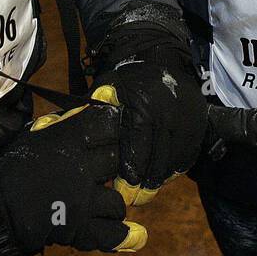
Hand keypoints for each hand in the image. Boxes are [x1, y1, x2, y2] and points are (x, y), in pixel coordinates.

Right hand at [0, 98, 145, 253]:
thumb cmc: (15, 166)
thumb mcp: (38, 135)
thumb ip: (68, 123)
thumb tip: (101, 102)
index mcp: (68, 139)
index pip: (109, 124)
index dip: (113, 127)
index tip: (112, 132)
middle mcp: (79, 167)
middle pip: (118, 159)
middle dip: (114, 164)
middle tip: (105, 170)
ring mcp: (81, 199)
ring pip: (118, 198)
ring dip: (112, 202)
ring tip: (101, 202)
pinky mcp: (79, 227)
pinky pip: (112, 232)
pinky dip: (122, 234)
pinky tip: (134, 234)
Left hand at [93, 31, 208, 205]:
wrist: (159, 55)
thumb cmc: (126, 79)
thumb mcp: (104, 89)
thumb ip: (90, 114)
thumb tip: (57, 133)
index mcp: (143, 107)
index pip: (137, 149)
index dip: (130, 175)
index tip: (123, 192)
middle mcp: (168, 113)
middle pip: (157, 160)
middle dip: (145, 185)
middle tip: (135, 200)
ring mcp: (188, 118)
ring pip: (174, 160)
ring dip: (160, 180)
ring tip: (147, 192)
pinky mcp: (199, 122)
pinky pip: (188, 154)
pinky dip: (175, 168)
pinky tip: (163, 176)